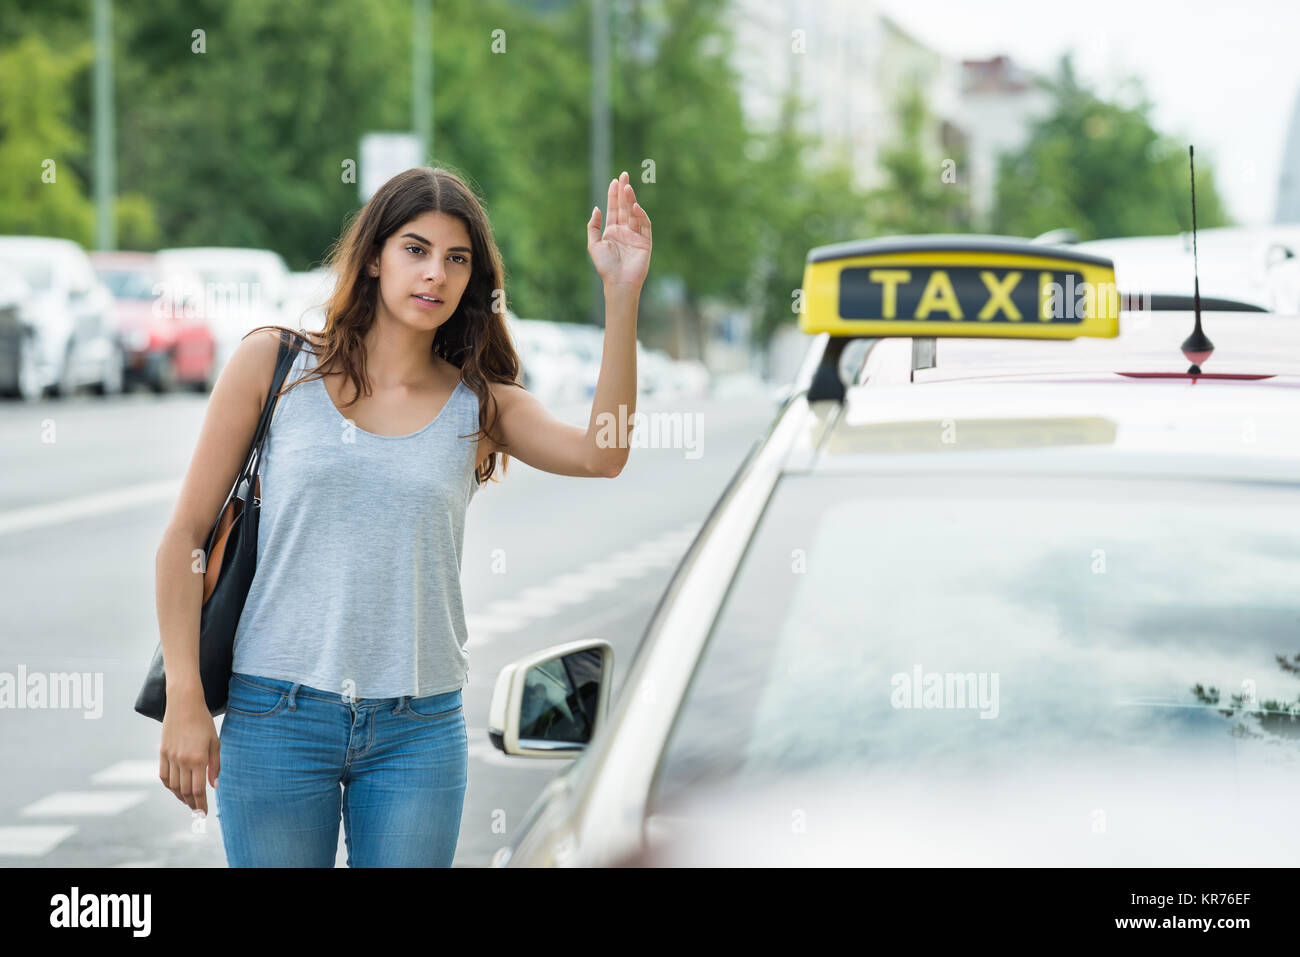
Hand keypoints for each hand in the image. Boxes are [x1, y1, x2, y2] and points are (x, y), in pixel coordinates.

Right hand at [160, 690, 220, 816]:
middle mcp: (182, 760)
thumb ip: (215, 766)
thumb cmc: (203, 723)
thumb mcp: (215, 742)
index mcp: (198, 759)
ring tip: (188, 801)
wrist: (184, 705)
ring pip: (173, 786)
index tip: (203, 812)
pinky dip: (169, 786)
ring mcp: (170, 757)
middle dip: (191, 803)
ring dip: (180, 796)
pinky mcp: (162, 753)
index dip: (200, 803)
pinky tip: (176, 789)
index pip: (197, 789)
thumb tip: (214, 786)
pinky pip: (163, 776)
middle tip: (197, 810)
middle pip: (184, 790)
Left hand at [587, 171, 651, 290]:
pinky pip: (644, 225)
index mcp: (612, 231)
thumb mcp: (593, 245)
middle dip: (624, 191)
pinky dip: (640, 215)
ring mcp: (636, 236)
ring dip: (631, 200)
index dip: (614, 195)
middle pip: (625, 207)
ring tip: (627, 187)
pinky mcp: (646, 242)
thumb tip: (596, 208)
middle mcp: (624, 231)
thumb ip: (593, 226)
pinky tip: (634, 206)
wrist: (619, 282)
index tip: (615, 180)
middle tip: (624, 175)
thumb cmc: (605, 266)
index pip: (614, 209)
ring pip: (634, 213)